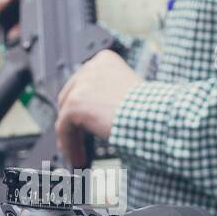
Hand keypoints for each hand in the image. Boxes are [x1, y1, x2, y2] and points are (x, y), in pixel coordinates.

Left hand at [56, 50, 141, 167]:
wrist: (152, 116)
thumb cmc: (149, 109)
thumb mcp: (126, 92)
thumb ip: (106, 95)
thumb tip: (92, 113)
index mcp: (104, 60)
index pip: (83, 84)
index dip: (82, 106)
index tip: (83, 122)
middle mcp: (91, 67)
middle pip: (70, 96)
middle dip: (73, 121)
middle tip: (78, 139)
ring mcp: (81, 84)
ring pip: (66, 113)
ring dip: (72, 135)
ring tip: (78, 153)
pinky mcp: (74, 103)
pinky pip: (64, 127)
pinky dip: (69, 143)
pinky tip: (77, 155)